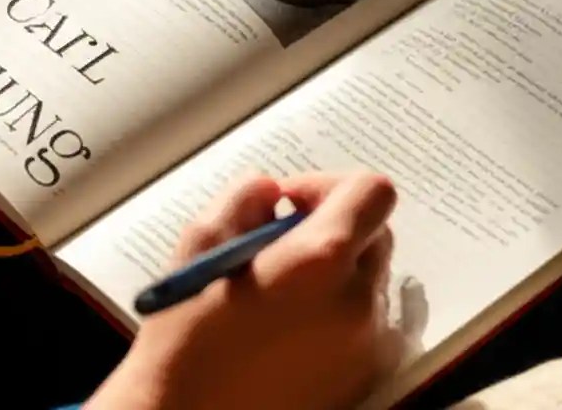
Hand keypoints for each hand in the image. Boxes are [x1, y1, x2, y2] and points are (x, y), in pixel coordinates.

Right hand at [88, 172, 400, 409]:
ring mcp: (369, 342)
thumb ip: (242, 201)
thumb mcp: (200, 249)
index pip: (372, 192)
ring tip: (281, 294)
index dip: (331, 186)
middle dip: (334, 228)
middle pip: (376, 234)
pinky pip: (368, 323)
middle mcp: (358, 299)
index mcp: (320, 260)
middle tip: (281, 246)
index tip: (291, 204)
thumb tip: (271, 189)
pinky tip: (292, 329)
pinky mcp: (367, 374)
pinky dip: (340, 314)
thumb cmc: (185, 341)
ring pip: (370, 280)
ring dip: (337, 273)